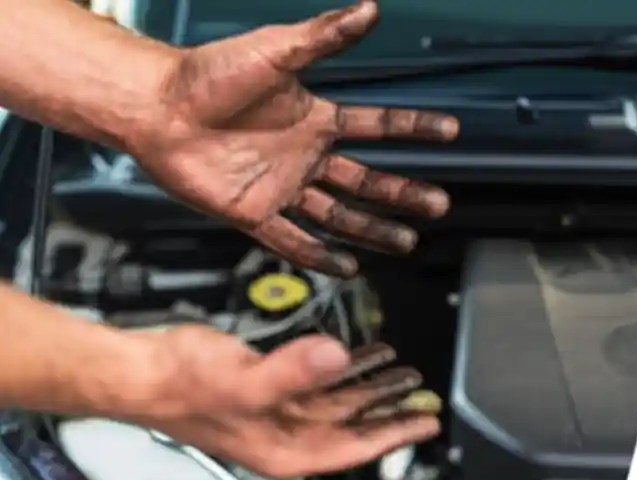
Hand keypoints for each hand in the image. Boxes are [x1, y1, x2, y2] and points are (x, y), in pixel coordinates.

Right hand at [126, 325, 438, 477]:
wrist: (138, 370)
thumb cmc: (179, 388)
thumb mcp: (245, 382)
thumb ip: (295, 372)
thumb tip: (339, 357)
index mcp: (285, 449)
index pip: (355, 448)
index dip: (394, 435)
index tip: (428, 423)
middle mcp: (285, 435)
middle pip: (353, 426)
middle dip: (390, 409)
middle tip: (427, 395)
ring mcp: (275, 412)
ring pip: (338, 401)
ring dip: (371, 385)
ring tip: (404, 371)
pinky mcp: (267, 386)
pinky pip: (317, 379)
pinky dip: (342, 366)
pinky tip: (360, 354)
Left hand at [127, 0, 455, 277]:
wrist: (155, 107)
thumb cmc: (208, 74)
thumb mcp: (275, 51)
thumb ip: (324, 35)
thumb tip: (371, 8)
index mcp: (314, 118)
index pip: (377, 127)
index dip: (414, 128)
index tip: (452, 129)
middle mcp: (303, 156)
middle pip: (366, 182)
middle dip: (404, 194)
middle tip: (439, 206)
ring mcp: (281, 187)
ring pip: (339, 216)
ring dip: (374, 229)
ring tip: (407, 242)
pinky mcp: (253, 213)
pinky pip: (292, 240)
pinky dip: (320, 256)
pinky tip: (349, 268)